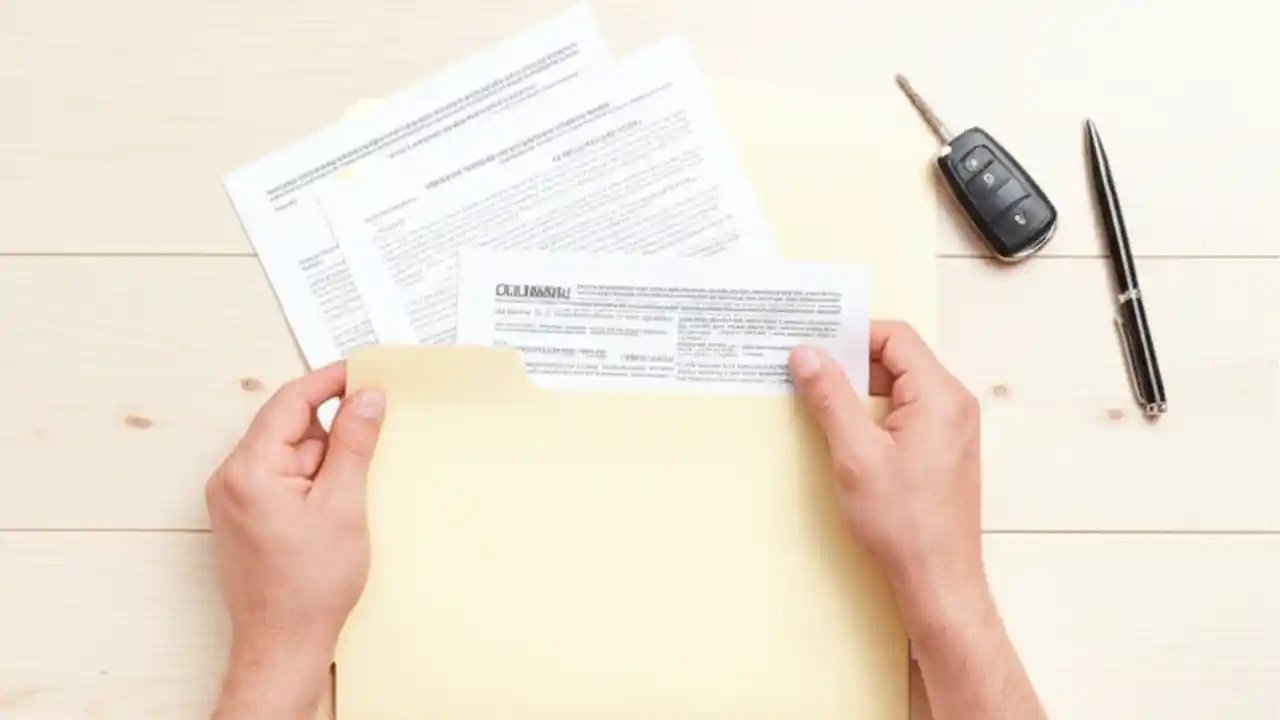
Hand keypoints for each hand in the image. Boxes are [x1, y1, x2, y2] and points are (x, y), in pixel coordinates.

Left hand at [206, 362, 385, 719]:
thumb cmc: (307, 588)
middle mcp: (232, 478)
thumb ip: (354, 444)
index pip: (290, 402)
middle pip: (291, 427)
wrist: (283, 644)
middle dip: (334, 432)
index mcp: (249, 469)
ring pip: (291, 454)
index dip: (329, 381)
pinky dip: (314, 480)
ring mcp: (235, 497)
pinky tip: (337, 506)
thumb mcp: (343, 505)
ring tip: (351, 497)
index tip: (363, 372)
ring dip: (326, 462)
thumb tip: (366, 398)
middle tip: (374, 438)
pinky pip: (283, 477)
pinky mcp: (246, 515)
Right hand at [788, 321, 985, 637]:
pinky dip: (874, 412)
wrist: (938, 579)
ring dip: (860, 389)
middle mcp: (954, 405)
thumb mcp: (855, 454)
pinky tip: (844, 429)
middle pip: (898, 359)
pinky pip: (906, 412)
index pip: (896, 338)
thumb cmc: (904, 524)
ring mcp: (951, 429)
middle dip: (851, 361)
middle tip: (808, 368)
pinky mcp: (942, 450)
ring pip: (900, 387)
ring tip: (819, 399)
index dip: (853, 334)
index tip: (815, 342)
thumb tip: (808, 355)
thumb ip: (830, 397)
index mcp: (940, 396)